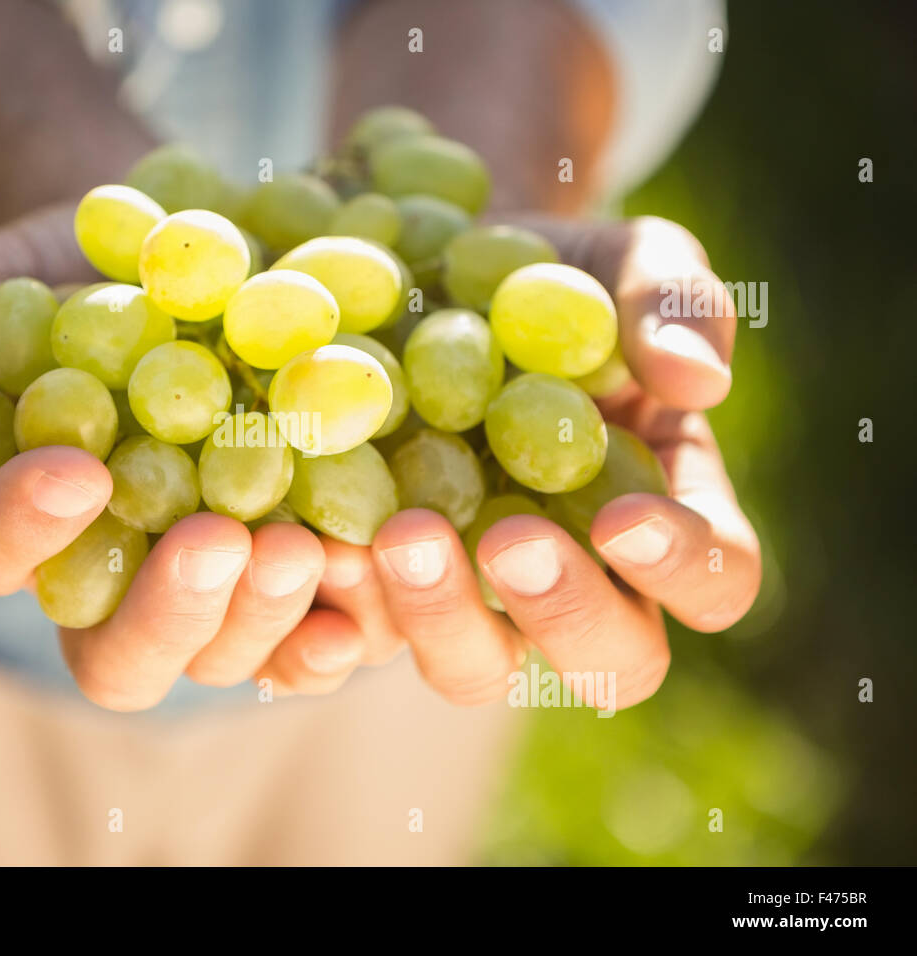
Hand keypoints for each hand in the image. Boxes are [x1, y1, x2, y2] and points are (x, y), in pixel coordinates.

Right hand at [0, 204, 340, 710]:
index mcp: (19, 519)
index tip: (78, 469)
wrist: (198, 262)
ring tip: (300, 548)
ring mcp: (203, 598)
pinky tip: (359, 595)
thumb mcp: (12, 269)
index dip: (22, 524)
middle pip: (113, 655)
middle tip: (213, 544)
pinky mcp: (286, 589)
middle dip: (160, 609)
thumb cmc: (84, 272)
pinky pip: (305, 647)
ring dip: (255, 619)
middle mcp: (110, 583)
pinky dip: (331, 636)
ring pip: (216, 660)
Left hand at [306, 216, 761, 710]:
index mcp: (664, 515)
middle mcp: (578, 580)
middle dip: (561, 610)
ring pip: (475, 667)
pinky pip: (361, 638)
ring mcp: (473, 596)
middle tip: (505, 539)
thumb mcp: (621, 256)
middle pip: (606, 660)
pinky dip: (334, 620)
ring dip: (441, 620)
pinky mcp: (379, 586)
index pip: (715, 581)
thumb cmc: (553, 270)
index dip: (683, 569)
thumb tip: (699, 380)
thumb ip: (671, 302)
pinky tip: (309, 560)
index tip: (625, 518)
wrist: (427, 273)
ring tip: (392, 537)